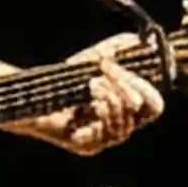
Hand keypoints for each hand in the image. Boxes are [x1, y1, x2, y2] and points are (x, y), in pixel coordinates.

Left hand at [9, 33, 164, 155]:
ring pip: (123, 124)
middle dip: (124, 87)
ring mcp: (103, 140)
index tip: (125, 69)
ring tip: (91, 84)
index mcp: (127, 109)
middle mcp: (119, 127)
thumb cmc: (66, 80)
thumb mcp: (95, 59)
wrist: (35, 96)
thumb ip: (119, 47)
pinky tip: (84, 106)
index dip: (145, 88)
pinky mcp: (87, 147)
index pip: (153, 106)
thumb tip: (145, 39)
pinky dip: (97, 116)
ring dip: (109, 99)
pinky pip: (103, 136)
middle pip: (139, 113)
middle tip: (103, 71)